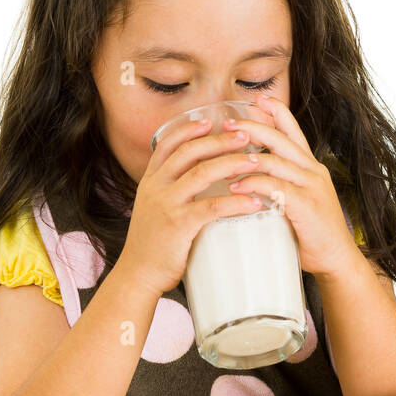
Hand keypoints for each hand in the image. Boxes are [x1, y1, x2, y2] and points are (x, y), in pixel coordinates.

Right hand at [118, 116, 267, 297]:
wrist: (139, 275)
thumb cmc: (154, 244)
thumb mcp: (155, 208)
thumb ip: (172, 191)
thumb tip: (200, 177)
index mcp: (150, 181)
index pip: (167, 144)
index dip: (189, 129)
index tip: (210, 120)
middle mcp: (156, 187)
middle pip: (189, 152)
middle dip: (220, 140)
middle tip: (245, 135)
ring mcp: (166, 204)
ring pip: (202, 173)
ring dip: (233, 163)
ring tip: (257, 161)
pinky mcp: (179, 225)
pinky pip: (212, 206)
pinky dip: (236, 201)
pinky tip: (254, 202)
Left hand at [222, 93, 363, 282]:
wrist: (336, 259)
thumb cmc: (312, 232)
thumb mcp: (298, 200)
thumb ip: (281, 185)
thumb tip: (250, 177)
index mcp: (311, 167)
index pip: (294, 131)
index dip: (277, 112)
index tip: (258, 99)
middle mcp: (313, 171)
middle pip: (281, 139)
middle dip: (253, 127)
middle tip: (228, 123)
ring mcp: (312, 186)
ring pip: (276, 160)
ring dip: (246, 157)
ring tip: (222, 159)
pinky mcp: (307, 205)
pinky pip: (276, 187)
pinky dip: (254, 184)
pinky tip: (236, 186)